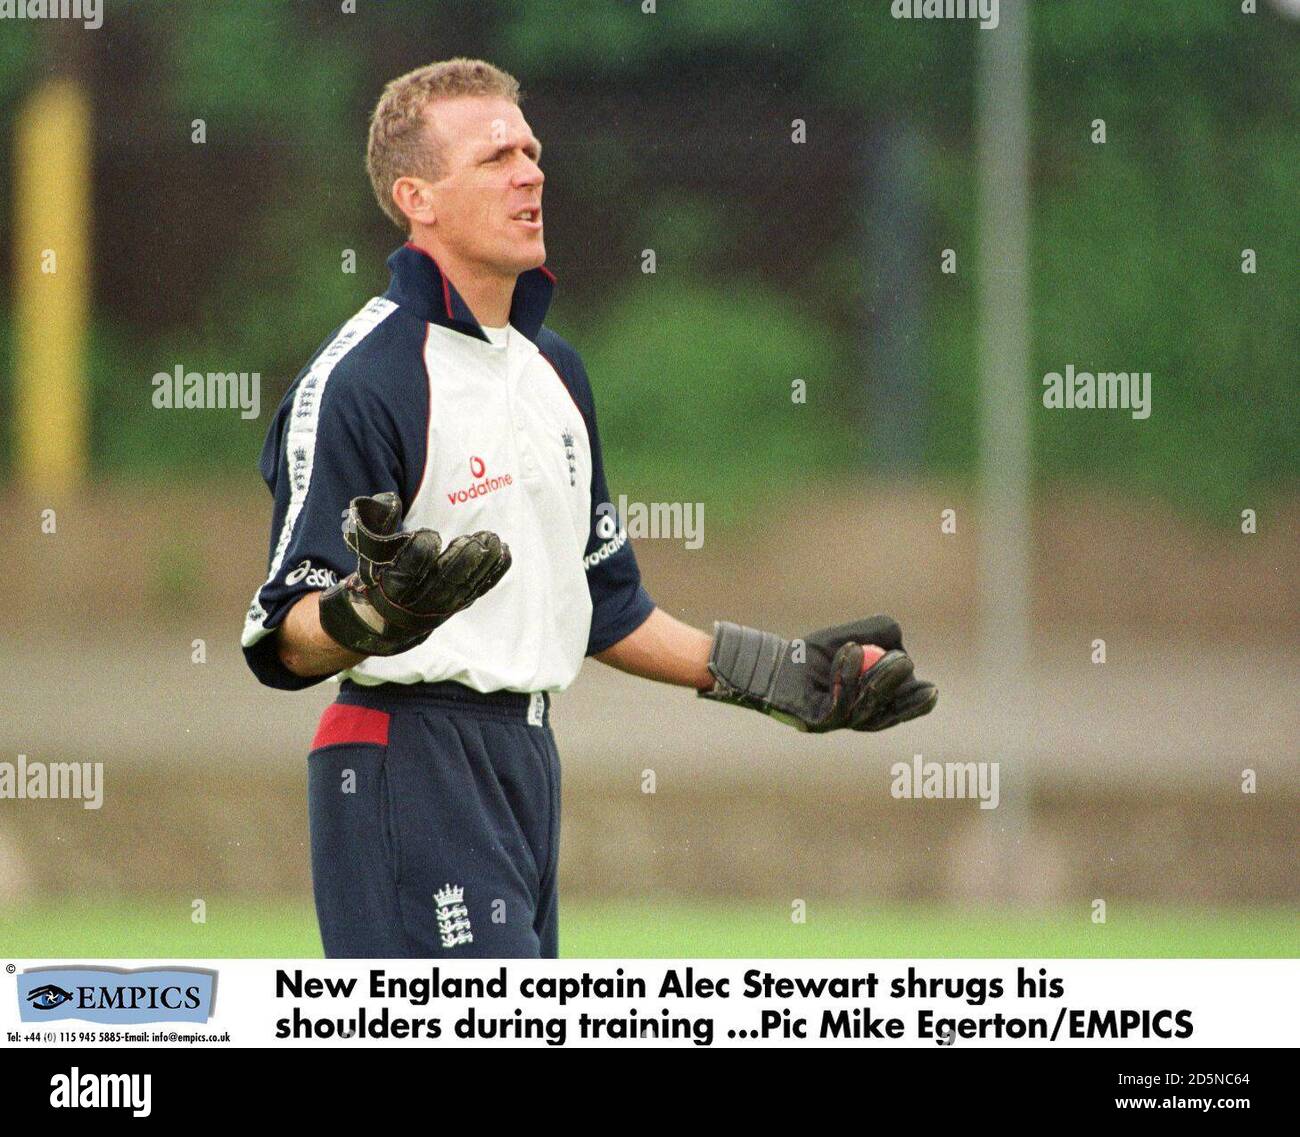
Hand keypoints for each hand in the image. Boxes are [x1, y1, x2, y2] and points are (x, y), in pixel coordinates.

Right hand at [318, 492, 510, 656]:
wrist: (385, 619)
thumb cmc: (377, 574)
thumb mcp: (368, 550)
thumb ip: (375, 522)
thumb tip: (391, 498)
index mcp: (392, 588)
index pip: (410, 570)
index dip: (422, 549)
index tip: (429, 535)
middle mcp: (419, 602)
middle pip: (445, 581)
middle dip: (462, 559)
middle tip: (475, 539)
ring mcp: (442, 606)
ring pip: (466, 586)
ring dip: (483, 563)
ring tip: (493, 540)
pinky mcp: (459, 604)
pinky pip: (479, 589)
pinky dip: (494, 572)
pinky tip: (504, 551)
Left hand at [698, 615, 937, 732]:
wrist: (769, 663)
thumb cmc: (810, 653)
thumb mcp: (853, 636)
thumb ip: (881, 632)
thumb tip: (900, 644)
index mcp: (870, 703)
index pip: (903, 709)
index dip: (918, 703)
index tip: (931, 689)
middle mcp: (855, 719)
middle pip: (888, 710)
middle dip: (896, 683)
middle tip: (902, 661)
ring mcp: (837, 724)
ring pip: (866, 707)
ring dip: (871, 675)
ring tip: (863, 648)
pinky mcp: (817, 723)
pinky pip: (840, 703)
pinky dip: (846, 672)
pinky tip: (847, 650)